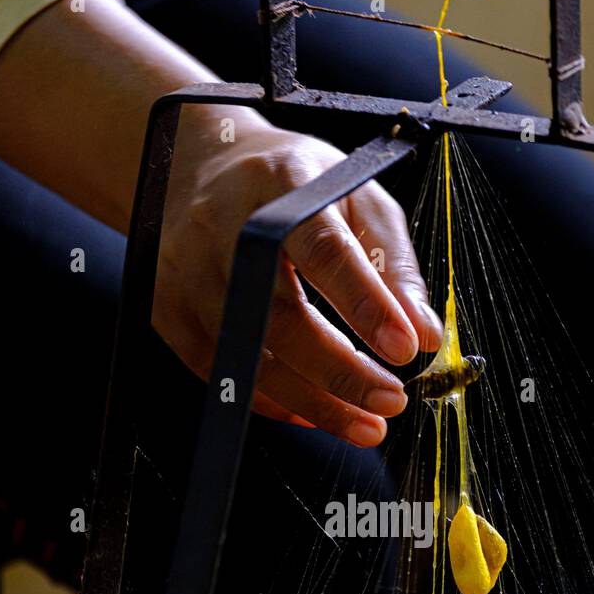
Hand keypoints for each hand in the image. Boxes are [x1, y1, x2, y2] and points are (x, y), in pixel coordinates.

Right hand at [154, 108, 442, 445]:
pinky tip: (314, 411)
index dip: (365, 304)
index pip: (324, 251)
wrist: (198, 168)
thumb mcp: (355, 198)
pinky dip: (272, 402)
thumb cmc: (291, 186)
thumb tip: (425, 334)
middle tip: (391, 401)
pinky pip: (222, 374)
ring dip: (314, 403)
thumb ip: (394, 264)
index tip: (405, 349)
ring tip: (365, 424)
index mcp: (281, 185)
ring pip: (252, 359)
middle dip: (343, 372)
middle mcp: (224, 229)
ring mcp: (189, 274)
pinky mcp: (169, 310)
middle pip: (283, 318)